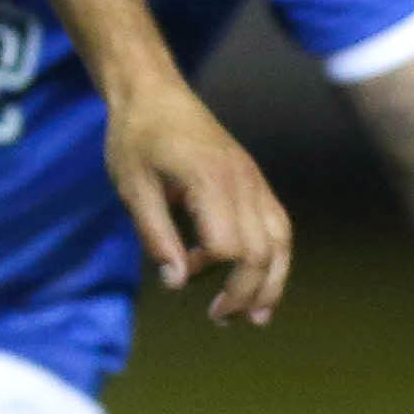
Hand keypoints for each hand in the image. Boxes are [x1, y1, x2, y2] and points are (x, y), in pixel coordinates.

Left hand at [103, 78, 293, 323]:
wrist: (154, 94)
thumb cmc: (136, 140)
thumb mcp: (132, 189)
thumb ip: (156, 237)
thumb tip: (176, 284)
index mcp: (210, 181)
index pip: (228, 246)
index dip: (208, 272)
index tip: (179, 277)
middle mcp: (242, 181)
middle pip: (261, 251)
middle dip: (245, 293)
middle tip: (220, 319)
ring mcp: (253, 180)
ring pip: (280, 241)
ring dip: (270, 282)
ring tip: (255, 316)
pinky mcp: (254, 181)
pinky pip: (277, 225)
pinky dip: (274, 258)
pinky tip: (260, 281)